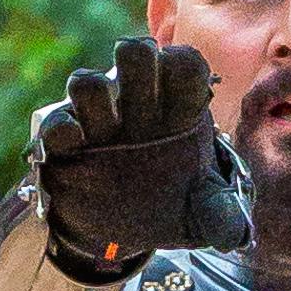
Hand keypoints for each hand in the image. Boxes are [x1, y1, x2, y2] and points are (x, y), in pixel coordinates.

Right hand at [29, 34, 252, 280]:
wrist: (122, 236)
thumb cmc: (169, 211)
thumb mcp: (203, 218)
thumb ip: (223, 217)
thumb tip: (234, 234)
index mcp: (177, 111)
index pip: (184, 63)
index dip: (184, 67)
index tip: (189, 102)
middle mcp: (137, 107)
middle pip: (134, 53)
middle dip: (137, 60)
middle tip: (143, 95)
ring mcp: (99, 124)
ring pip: (87, 82)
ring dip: (96, 94)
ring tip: (108, 127)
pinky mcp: (65, 147)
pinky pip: (56, 124)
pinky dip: (63, 128)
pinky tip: (77, 142)